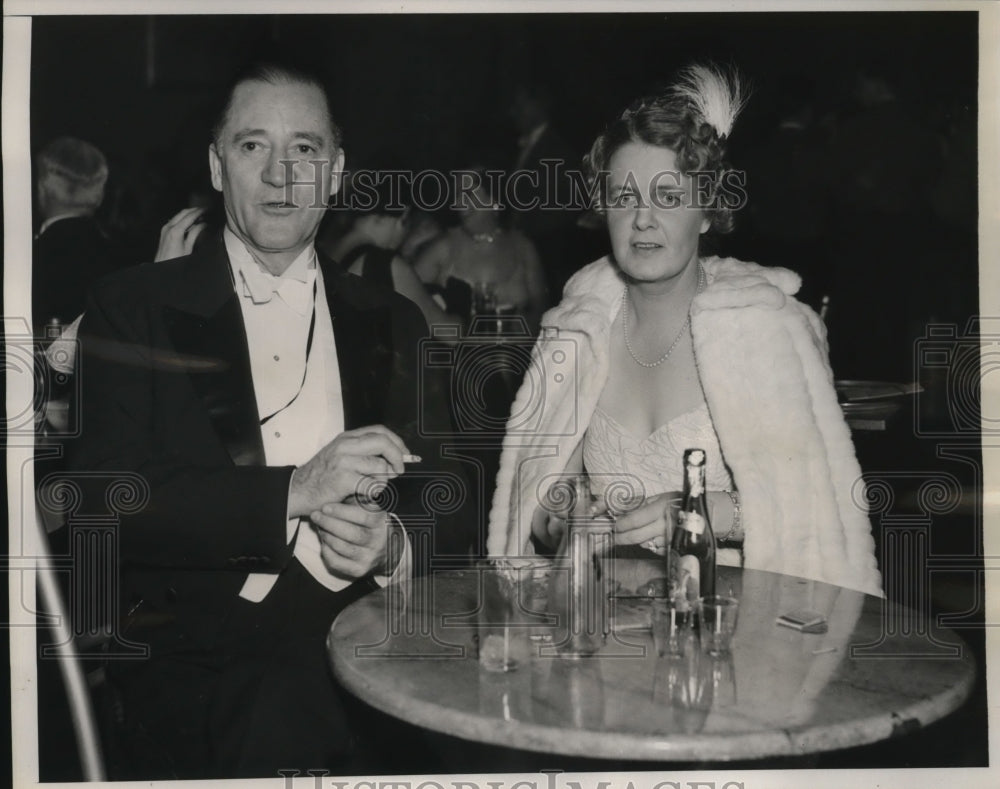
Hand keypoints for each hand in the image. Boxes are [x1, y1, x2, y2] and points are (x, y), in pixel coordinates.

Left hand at [155, 207, 206, 261]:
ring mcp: (165, 228)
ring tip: (199, 214)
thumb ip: (195, 234)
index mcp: (176, 230)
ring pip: (178, 215)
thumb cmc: (175, 259)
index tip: (206, 209)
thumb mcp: (188, 247)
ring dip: (188, 213)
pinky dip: (183, 218)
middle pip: (183, 212)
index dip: (199, 212)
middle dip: (194, 210)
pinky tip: (189, 221)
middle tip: (204, 209)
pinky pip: (175, 220)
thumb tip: (203, 225)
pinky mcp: (164, 230)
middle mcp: (169, 226)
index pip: (189, 216)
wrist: (162, 265)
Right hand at [288, 425, 408, 518]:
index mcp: (347, 438)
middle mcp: (345, 446)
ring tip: (374, 487)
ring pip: (380, 466)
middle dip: (398, 457)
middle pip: (383, 443)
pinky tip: (365, 495)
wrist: (296, 491)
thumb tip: (394, 459)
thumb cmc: (321, 476)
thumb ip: (362, 452)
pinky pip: (372, 485)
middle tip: (399, 471)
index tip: (404, 454)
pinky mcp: (343, 479)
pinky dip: (374, 492)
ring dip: (384, 480)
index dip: (397, 442)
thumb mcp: (340, 455)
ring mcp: (344, 462)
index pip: (380, 431)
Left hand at [311, 499, 403, 578]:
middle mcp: (378, 541)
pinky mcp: (360, 570)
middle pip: (351, 534)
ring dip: (326, 535)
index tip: (325, 506)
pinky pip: (337, 562)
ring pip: (342, 547)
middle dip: (329, 523)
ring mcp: (370, 557)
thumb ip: (357, 499)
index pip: (363, 516)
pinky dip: (326, 551)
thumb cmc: (370, 523)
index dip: (342, 511)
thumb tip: (338, 488)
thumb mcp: (369, 508)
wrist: (386, 550)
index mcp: (382, 523)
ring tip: (319, 526)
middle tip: (315, 515)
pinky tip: (324, 541)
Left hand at [613, 492, 681, 555]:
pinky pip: (656, 549)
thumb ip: (643, 505)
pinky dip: (651, 544)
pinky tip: (655, 536)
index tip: (614, 526)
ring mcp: (669, 539)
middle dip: (621, 538)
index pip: (634, 520)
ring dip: (637, 540)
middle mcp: (664, 525)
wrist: (705, 514)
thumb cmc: (681, 503)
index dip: (621, 525)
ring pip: (644, 544)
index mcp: (660, 509)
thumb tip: (622, 512)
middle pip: (635, 536)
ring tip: (639, 532)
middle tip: (613, 537)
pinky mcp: (674, 548)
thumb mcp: (661, 497)